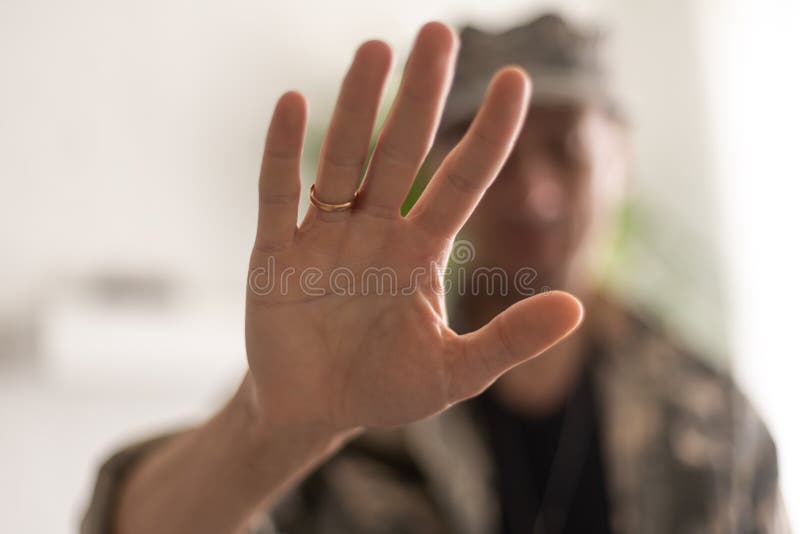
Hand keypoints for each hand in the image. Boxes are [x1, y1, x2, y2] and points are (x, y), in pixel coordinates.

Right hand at [244, 22, 582, 432]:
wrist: (314, 411)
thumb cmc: (385, 388)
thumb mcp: (455, 372)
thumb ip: (510, 341)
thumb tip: (577, 307)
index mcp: (421, 253)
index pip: (463, 182)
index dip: (489, 135)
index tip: (516, 80)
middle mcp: (376, 231)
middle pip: (402, 153)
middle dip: (420, 96)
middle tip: (439, 33)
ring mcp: (325, 236)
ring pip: (344, 161)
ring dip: (356, 108)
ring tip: (375, 50)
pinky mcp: (274, 253)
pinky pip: (279, 195)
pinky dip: (284, 153)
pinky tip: (294, 104)